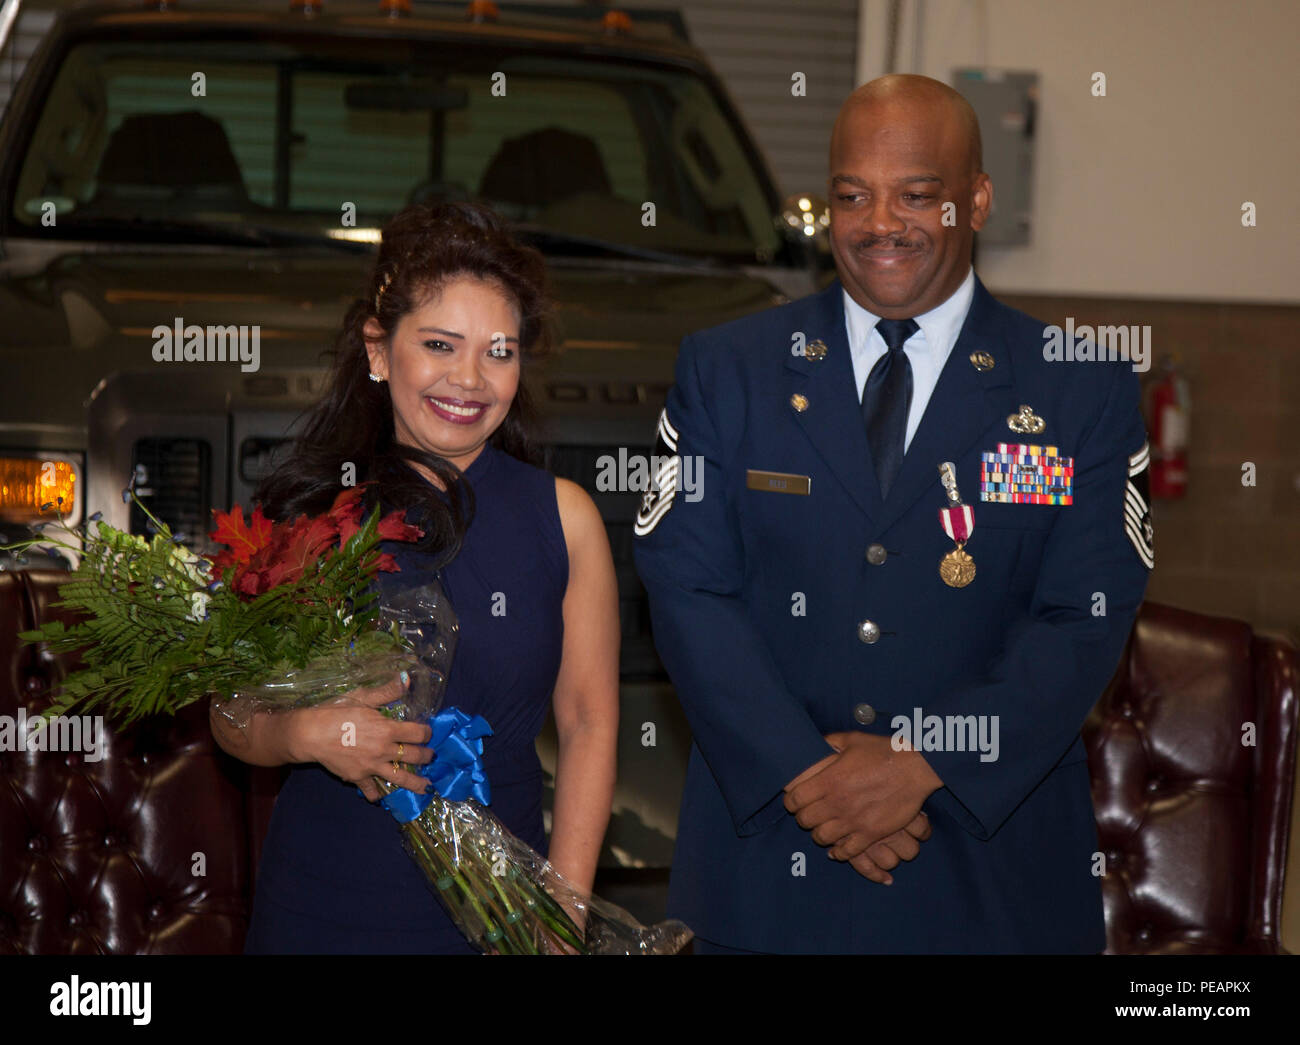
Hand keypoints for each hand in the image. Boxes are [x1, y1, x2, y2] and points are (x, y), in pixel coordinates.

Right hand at [286, 673, 433, 800]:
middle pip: (414, 756)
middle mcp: (383, 750)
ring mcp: (371, 766)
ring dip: (415, 783)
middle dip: (426, 756)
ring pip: (400, 778)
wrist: (310, 734)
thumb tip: (407, 678)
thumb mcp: (362, 697)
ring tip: (426, 787)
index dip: (426, 733)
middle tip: (431, 757)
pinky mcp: (358, 777)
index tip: (427, 733)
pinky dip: (377, 794)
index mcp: (387, 729)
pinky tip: (381, 797)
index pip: (418, 733)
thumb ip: (387, 691)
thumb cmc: (335, 712)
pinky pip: (371, 789)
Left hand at [783, 731, 941, 881]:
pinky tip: (837, 848)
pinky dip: (839, 852)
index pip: (795, 799)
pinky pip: (847, 852)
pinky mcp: (871, 833)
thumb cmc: (883, 751)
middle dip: (803, 817)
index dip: (790, 801)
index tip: (794, 801)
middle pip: (805, 821)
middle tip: (809, 814)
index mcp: (829, 779)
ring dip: (819, 834)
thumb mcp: (852, 740)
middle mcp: (837, 802)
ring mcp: (854, 820)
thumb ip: (830, 742)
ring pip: (822, 838)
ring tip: (824, 828)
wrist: (915, 768)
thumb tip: (816, 743)